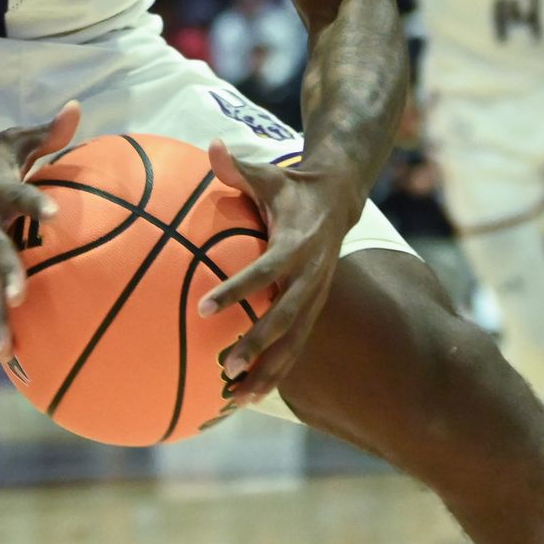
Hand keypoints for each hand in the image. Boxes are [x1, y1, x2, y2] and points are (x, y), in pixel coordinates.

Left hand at [198, 140, 361, 405]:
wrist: (340, 199)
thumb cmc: (290, 187)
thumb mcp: (268, 174)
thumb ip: (237, 167)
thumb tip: (212, 146)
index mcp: (297, 244)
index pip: (266, 271)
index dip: (238, 289)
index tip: (204, 307)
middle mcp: (311, 276)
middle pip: (285, 318)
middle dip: (258, 344)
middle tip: (225, 364)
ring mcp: (316, 296)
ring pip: (294, 342)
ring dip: (269, 371)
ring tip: (238, 398)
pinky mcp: (314, 308)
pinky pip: (295, 345)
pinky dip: (276, 371)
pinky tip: (248, 395)